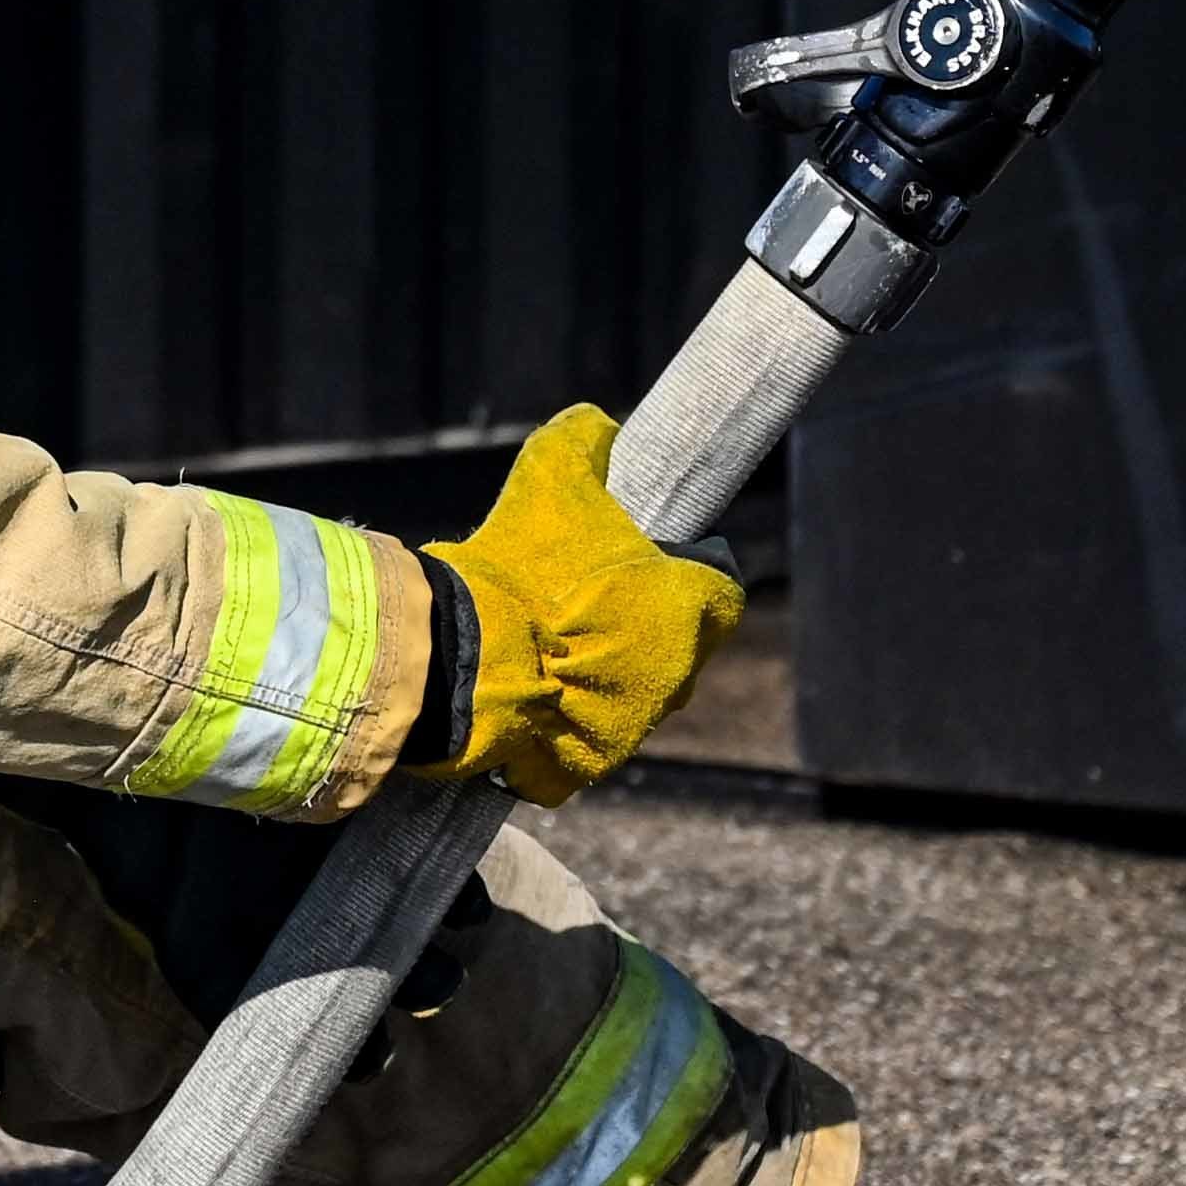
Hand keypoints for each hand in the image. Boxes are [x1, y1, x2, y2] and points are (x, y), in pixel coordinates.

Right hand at [415, 404, 742, 805]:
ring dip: (612, 670)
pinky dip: (573, 717)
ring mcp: (638, 725)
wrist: (464, 659)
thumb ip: (584, 441)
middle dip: (646, 623)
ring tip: (554, 642)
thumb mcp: (551, 477)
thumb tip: (598, 422)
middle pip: (681, 644)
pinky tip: (535, 686)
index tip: (651, 561)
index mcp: (686, 606)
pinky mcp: (593, 763)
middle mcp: (677, 673)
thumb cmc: (520, 569)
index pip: (721, 590)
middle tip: (590, 599)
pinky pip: (594, 737)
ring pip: (640, 692)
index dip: (690, 569)